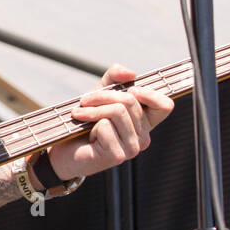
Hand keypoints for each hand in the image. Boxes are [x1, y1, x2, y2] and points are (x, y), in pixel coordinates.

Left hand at [47, 64, 174, 179]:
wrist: (64, 150)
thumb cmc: (84, 122)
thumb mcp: (100, 94)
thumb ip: (115, 78)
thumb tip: (130, 73)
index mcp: (145, 122)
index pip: (165, 105)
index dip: (150, 93)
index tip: (130, 89)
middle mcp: (143, 137)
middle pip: (131, 101)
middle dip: (103, 95)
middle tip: (85, 100)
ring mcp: (132, 148)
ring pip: (118, 111)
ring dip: (93, 109)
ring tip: (81, 115)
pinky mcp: (118, 156)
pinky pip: (105, 126)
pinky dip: (90, 125)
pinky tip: (87, 135)